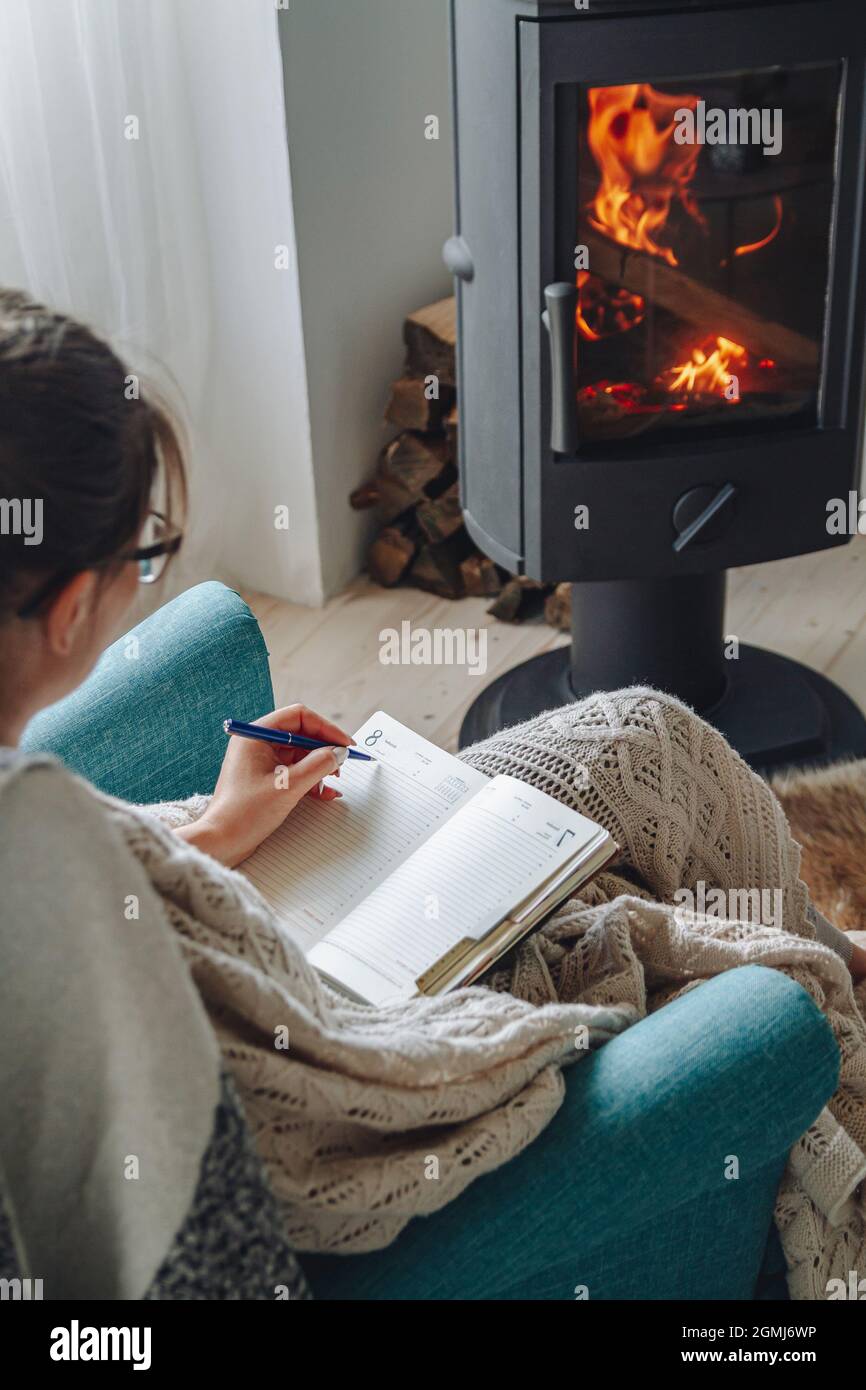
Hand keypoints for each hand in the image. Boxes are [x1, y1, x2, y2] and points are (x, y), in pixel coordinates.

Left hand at [176, 705, 352, 867]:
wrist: (221, 843)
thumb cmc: (244, 814)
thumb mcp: (288, 786)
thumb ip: (319, 765)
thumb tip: (339, 752)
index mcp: (255, 736)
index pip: (298, 717)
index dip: (326, 729)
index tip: (345, 744)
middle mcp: (256, 743)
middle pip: (300, 735)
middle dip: (324, 750)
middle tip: (342, 764)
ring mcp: (259, 761)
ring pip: (299, 755)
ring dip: (319, 767)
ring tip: (333, 783)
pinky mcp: (264, 779)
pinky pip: (293, 771)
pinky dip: (310, 780)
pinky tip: (325, 793)